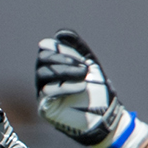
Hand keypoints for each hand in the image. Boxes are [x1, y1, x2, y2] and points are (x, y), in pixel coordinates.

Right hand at [35, 30, 147, 147]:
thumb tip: (59, 33)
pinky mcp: (45, 107)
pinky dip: (66, 86)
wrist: (104, 115)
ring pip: (43, 74)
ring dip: (65, 71)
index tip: (75, 53)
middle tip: (83, 66)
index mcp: (53, 66)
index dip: (59, 48)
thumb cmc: (96, 89)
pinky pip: (48, 92)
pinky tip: (81, 86)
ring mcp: (43, 92)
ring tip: (83, 74)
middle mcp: (45, 78)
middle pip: (42, 60)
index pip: (46, 50)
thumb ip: (76, 46)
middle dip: (62, 58)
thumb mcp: (89, 63)